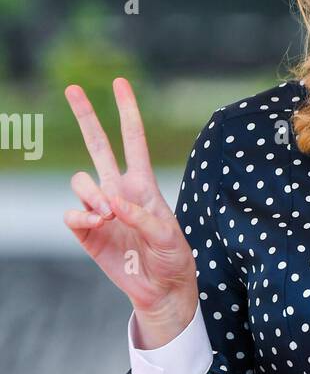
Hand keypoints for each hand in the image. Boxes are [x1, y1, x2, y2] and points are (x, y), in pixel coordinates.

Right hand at [63, 77, 199, 345]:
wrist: (162, 290)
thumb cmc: (173, 259)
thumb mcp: (170, 237)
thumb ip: (144, 217)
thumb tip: (113, 204)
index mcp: (143, 185)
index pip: (133, 141)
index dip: (127, 112)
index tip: (120, 82)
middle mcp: (118, 191)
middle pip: (98, 145)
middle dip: (86, 116)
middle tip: (72, 87)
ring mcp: (100, 210)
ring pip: (81, 182)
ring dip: (90, 194)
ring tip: (107, 214)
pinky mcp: (87, 232)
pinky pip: (73, 215)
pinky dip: (83, 217)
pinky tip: (98, 225)